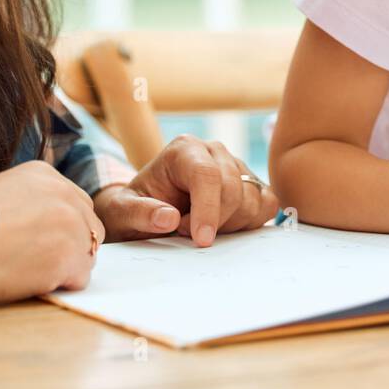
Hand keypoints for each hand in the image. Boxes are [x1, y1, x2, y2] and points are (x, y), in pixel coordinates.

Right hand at [0, 160, 103, 305]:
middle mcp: (64, 194)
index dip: (63, 229)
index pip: (78, 205)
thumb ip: (33, 201)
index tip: (41, 243)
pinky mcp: (66, 257)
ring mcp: (69, 225)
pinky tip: (29, 280)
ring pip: (88, 255)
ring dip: (65, 268)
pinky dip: (60, 285)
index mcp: (46, 175)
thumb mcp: (1, 192)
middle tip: (36, 262)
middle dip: (70, 248)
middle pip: (90, 229)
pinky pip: (80, 278)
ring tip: (26, 270)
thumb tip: (51, 225)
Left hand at [95, 134, 280, 245]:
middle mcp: (213, 152)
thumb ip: (139, 213)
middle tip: (186, 234)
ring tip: (201, 227)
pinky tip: (224, 228)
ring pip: (253, 199)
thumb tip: (168, 218)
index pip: (207, 174)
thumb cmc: (134, 209)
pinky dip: (251, 223)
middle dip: (215, 221)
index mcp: (183, 149)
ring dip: (230, 224)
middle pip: (233, 188)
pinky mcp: (251, 185)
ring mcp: (235, 167)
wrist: (145, 211)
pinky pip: (267, 205)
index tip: (201, 239)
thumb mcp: (121, 212)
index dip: (208, 209)